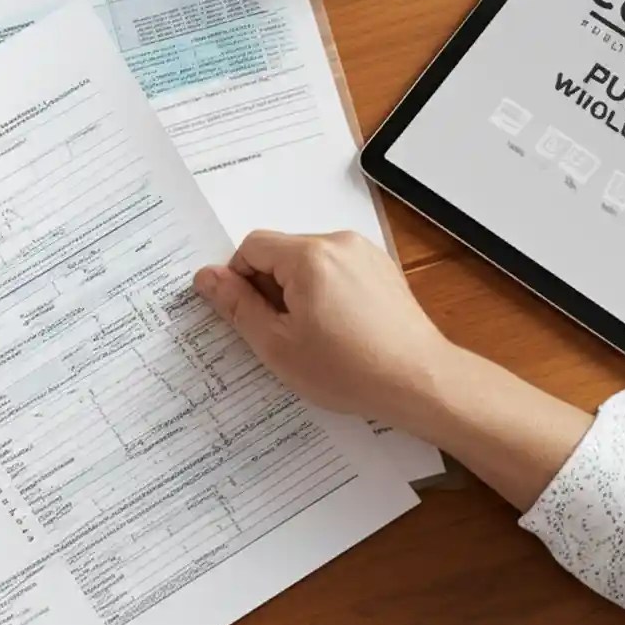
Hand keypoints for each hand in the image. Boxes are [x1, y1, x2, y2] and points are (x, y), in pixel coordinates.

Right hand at [192, 230, 450, 425]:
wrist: (417, 380)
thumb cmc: (349, 369)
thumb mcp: (276, 344)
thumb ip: (236, 305)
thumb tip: (207, 277)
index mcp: (309, 256)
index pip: (252, 247)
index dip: (239, 281)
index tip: (247, 316)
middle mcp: (338, 243)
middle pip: (282, 252)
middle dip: (270, 288)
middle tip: (279, 334)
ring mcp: (364, 254)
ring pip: (309, 263)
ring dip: (298, 293)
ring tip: (312, 337)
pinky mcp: (381, 269)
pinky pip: (337, 271)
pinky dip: (326, 294)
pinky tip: (337, 331)